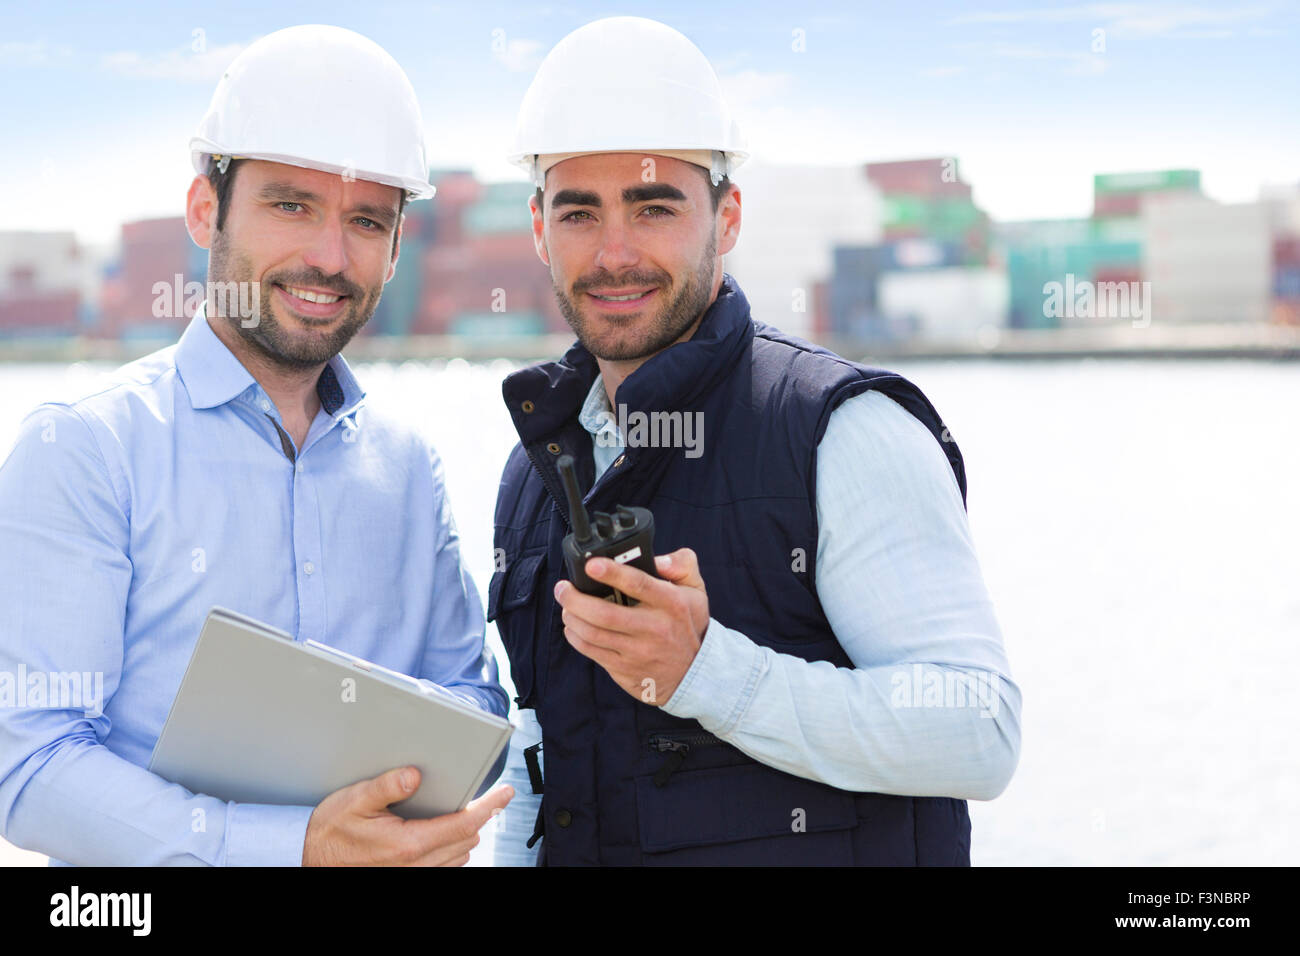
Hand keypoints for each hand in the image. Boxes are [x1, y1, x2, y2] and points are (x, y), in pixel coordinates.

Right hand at [302, 766, 512, 865]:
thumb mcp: (356, 799)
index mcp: (407, 844)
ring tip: (463, 812)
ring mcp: (411, 877)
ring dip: (465, 835)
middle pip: (467, 840)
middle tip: (485, 796)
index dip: (490, 807)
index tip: (506, 793)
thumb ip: (388, 785)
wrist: (306, 858)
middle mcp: (414, 866)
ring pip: (459, 857)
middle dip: (479, 817)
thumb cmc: (329, 829)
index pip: (464, 824)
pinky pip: (444, 869)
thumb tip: (415, 774)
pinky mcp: (405, 880)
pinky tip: (443, 834)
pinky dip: (452, 851)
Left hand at [553, 547, 708, 706]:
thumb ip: (681, 564)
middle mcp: (654, 628)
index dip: (612, 573)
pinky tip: (573, 626)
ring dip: (571, 617)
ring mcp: (637, 652)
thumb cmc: (688, 625)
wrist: (693, 673)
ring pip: (593, 634)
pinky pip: (592, 652)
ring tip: (566, 605)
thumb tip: (658, 558)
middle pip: (605, 614)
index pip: (639, 584)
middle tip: (562, 588)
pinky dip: (576, 637)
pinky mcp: (624, 669)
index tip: (590, 565)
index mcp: (671, 603)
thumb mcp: (695, 590)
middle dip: (575, 599)